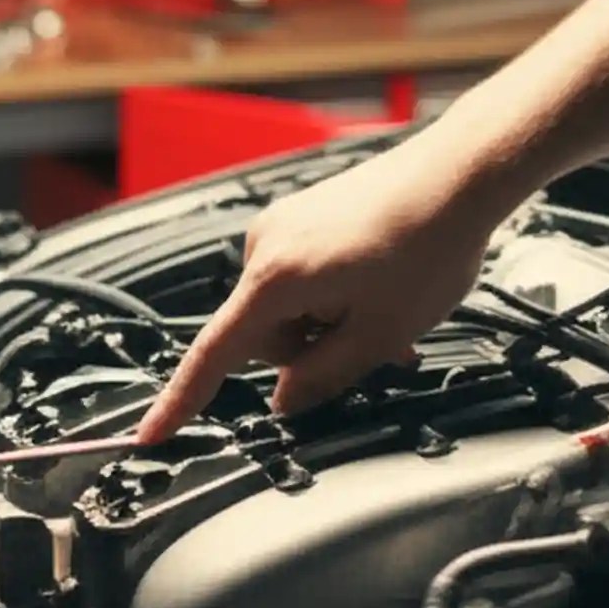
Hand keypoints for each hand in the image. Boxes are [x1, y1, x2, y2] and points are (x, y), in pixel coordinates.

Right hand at [136, 138, 509, 443]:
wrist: (458, 172)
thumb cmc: (428, 246)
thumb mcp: (381, 333)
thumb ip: (324, 376)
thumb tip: (284, 402)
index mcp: (275, 279)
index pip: (216, 354)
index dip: (182, 401)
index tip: (150, 435)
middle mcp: (265, 246)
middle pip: (264, 335)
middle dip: (310, 349)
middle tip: (373, 341)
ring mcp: (283, 225)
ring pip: (287, 309)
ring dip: (328, 322)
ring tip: (387, 311)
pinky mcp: (302, 215)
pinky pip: (300, 277)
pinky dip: (331, 296)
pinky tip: (378, 290)